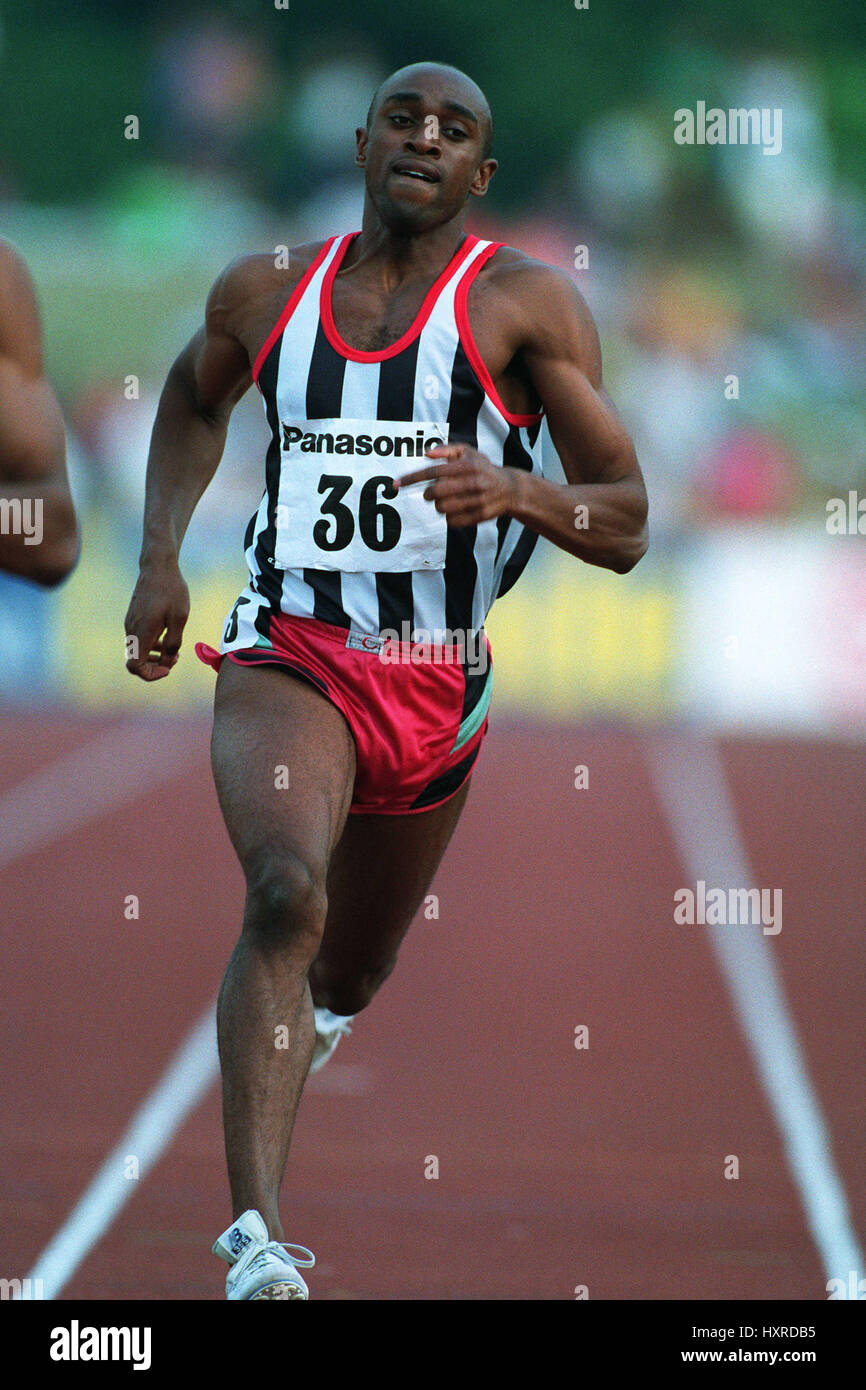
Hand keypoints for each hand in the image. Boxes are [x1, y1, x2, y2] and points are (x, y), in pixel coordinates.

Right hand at [124, 559, 189, 680]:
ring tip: (174, 652)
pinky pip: (139, 638)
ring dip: (155, 656)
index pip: (134, 666)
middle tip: (175, 660)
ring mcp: (131, 623)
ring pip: (138, 650)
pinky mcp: (134, 617)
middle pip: (136, 661)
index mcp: (142, 632)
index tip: (167, 668)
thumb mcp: (180, 618)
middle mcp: (132, 630)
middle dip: (155, 665)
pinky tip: (167, 639)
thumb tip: (168, 660)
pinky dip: (152, 644)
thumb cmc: (171, 590)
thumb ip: (174, 642)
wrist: (158, 567)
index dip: (150, 674)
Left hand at [396, 444, 520, 527]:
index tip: (397, 483)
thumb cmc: (483, 468)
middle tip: (430, 493)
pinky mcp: (481, 515)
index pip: (433, 471)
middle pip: (436, 492)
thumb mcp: (468, 452)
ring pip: (443, 508)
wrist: (510, 488)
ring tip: (444, 501)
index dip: (413, 478)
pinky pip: (453, 521)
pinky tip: (455, 510)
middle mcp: (473, 482)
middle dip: (428, 494)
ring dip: (438, 506)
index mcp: (467, 465)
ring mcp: (478, 500)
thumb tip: (427, 453)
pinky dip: (449, 517)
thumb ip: (446, 449)